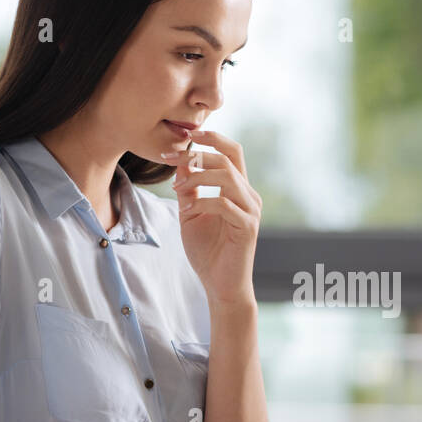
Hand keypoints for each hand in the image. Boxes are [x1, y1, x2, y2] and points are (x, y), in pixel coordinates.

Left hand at [165, 129, 262, 304]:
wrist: (220, 285)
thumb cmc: (208, 251)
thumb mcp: (191, 213)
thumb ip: (190, 188)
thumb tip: (181, 162)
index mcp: (239, 189)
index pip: (231, 152)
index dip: (211, 138)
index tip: (183, 136)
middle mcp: (249, 196)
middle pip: (230, 157)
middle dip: (198, 153)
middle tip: (171, 158)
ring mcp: (251, 211)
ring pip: (228, 177)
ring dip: (198, 176)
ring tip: (176, 189)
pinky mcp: (247, 227)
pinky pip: (224, 204)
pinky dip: (201, 202)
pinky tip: (185, 209)